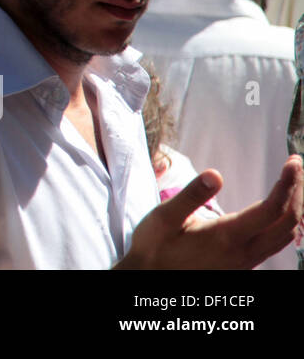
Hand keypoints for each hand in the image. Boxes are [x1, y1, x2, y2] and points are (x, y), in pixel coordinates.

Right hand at [117, 155, 302, 268]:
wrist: (150, 277)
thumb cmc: (155, 246)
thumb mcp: (164, 217)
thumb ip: (190, 196)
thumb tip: (214, 174)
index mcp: (225, 237)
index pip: (270, 210)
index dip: (288, 184)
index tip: (293, 161)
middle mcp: (243, 252)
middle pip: (289, 222)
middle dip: (298, 191)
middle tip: (296, 164)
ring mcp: (246, 261)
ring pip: (287, 235)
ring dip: (295, 206)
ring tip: (293, 180)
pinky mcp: (244, 264)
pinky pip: (278, 243)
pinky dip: (286, 221)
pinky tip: (280, 208)